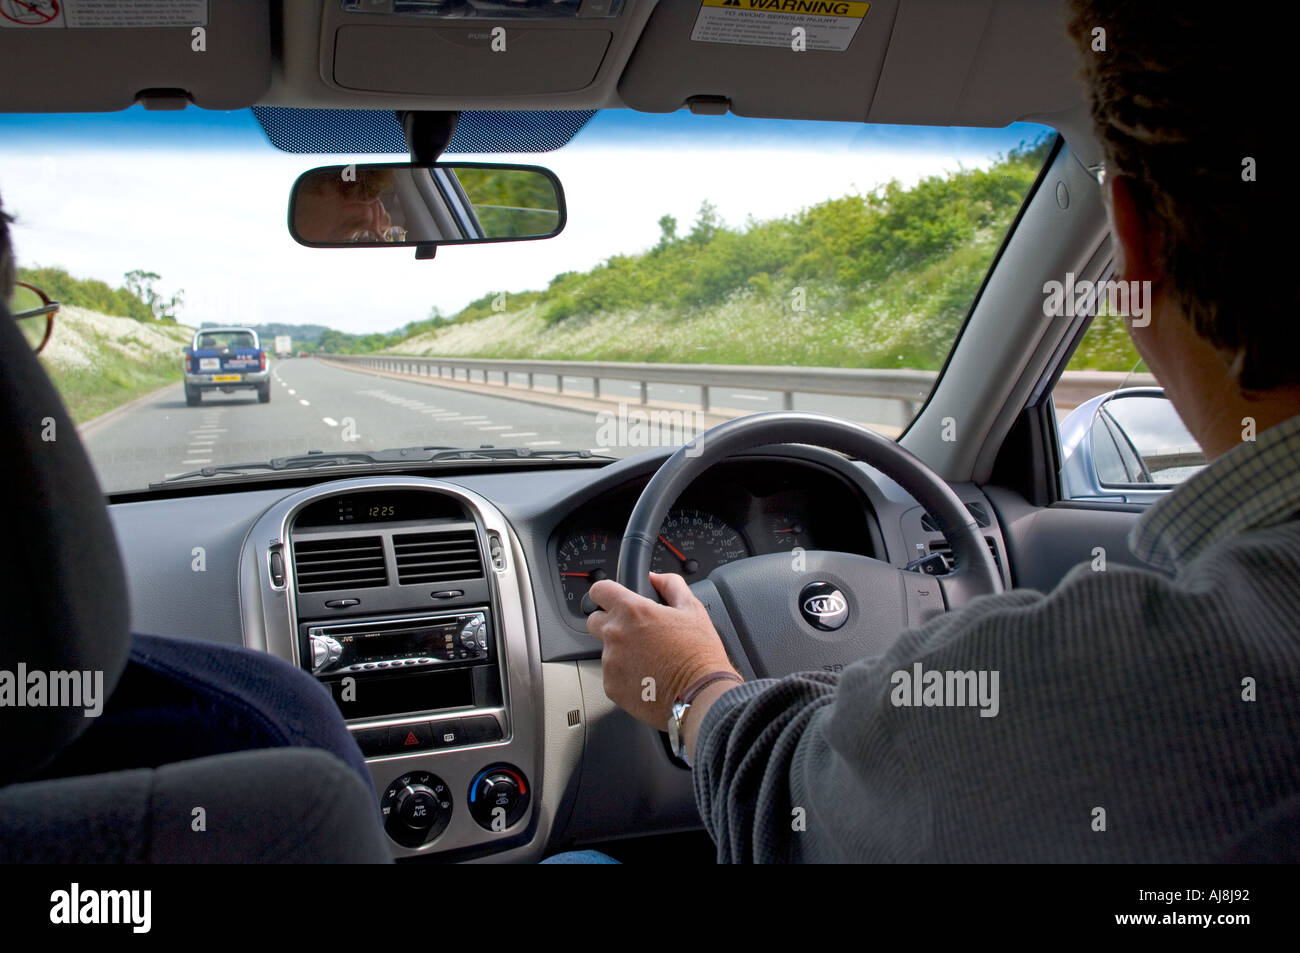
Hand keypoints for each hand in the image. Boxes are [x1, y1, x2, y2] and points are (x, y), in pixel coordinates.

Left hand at [586, 572, 738, 728]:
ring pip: (606, 650)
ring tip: (650, 660)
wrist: (701, 695)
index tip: (611, 599)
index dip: (606, 593)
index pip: (599, 590)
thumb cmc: (699, 654)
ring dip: (622, 652)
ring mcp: (611, 662)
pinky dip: (625, 675)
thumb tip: (655, 578)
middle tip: (636, 633)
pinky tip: (647, 677)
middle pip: (594, 621)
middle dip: (610, 623)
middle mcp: (616, 635)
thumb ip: (670, 585)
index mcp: (633, 611)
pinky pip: (612, 675)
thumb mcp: (692, 609)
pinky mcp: (612, 686)